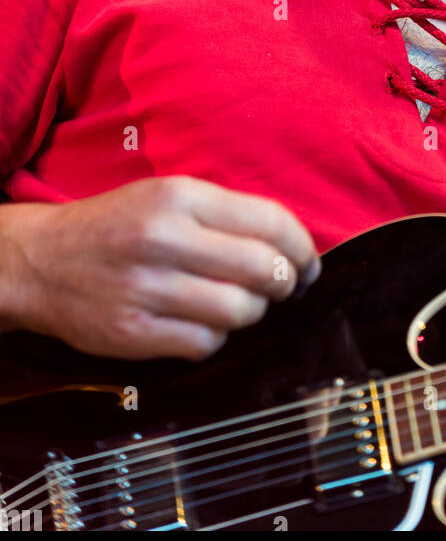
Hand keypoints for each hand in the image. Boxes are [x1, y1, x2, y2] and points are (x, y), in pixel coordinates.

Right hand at [0, 176, 319, 359]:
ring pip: (239, 311)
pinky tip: (200, 323)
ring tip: (235, 303)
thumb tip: (292, 246)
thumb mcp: (169, 196)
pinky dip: (214, 338)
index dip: (302, 247)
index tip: (308, 262)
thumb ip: (227, 214)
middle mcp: (164, 238)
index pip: (270, 222)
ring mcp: (146, 288)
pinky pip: (205, 344)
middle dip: (284, 283)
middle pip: (262, 270)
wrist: (41, 260)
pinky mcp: (132, 333)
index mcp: (179, 196)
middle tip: (280, 287)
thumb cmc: (119, 226)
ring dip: (250, 312)